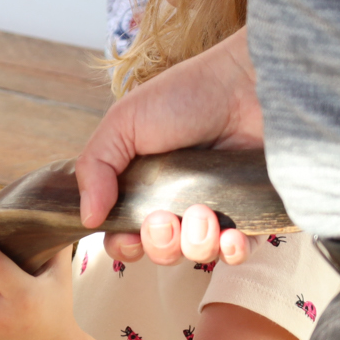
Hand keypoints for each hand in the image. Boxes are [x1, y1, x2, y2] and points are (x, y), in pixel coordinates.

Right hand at [79, 27, 263, 265]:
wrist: (248, 85)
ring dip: (195, 243)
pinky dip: (233, 250)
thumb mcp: (124, 122)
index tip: (128, 235)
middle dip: (159, 243)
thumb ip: (94, 167)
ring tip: (203, 212)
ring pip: (198, 254)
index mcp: (143, 184)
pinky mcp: (253, 214)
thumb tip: (87, 218)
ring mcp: (216, 209)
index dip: (123, 243)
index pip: (124, 232)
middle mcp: (177, 200)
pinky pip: (240, 252)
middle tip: (165, 218)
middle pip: (160, 251)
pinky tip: (231, 233)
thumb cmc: (186, 95)